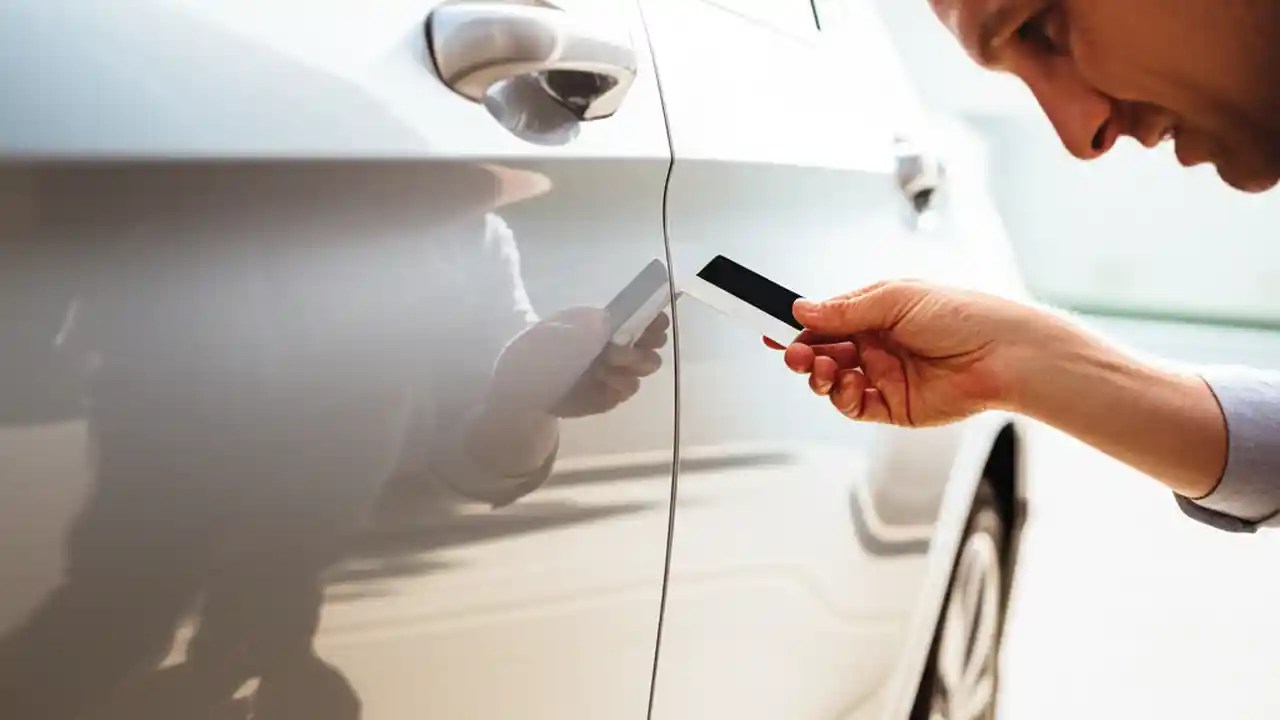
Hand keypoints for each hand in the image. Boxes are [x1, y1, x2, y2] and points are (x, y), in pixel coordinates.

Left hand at [553, 312, 668, 417]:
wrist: (532, 384)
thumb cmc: (549, 348)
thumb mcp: (571, 327)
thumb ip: (599, 324)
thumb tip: (620, 326)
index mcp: (611, 324)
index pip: (647, 318)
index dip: (655, 321)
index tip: (652, 326)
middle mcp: (621, 345)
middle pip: (655, 342)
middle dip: (647, 342)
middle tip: (624, 345)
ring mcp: (620, 371)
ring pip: (649, 364)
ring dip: (633, 360)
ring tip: (607, 362)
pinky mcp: (615, 394)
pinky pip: (632, 386)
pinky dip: (621, 381)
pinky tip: (603, 379)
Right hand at [768, 280, 1052, 426]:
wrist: (1002, 354)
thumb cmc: (961, 314)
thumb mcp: (895, 299)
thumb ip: (845, 310)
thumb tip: (802, 311)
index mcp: (875, 314)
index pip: (824, 321)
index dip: (797, 326)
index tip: (771, 329)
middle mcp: (876, 345)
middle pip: (822, 352)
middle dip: (802, 353)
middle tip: (792, 353)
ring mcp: (883, 377)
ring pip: (833, 382)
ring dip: (819, 375)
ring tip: (822, 368)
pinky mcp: (894, 407)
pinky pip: (854, 406)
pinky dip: (844, 397)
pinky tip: (851, 383)